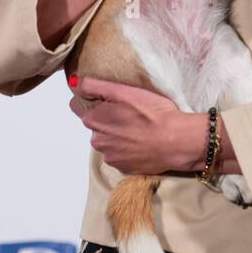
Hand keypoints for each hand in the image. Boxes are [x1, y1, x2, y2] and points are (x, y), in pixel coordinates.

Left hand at [68, 74, 204, 174]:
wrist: (175, 141)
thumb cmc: (152, 113)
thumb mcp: (123, 91)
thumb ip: (95, 86)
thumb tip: (76, 83)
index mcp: (94, 120)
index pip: (78, 107)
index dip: (92, 101)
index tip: (108, 100)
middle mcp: (98, 141)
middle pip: (96, 126)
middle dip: (108, 120)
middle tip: (130, 113)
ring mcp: (111, 157)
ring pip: (108, 142)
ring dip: (118, 136)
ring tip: (139, 130)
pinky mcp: (124, 168)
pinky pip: (120, 157)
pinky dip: (128, 150)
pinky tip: (142, 143)